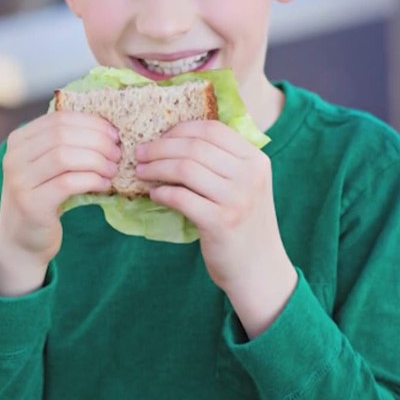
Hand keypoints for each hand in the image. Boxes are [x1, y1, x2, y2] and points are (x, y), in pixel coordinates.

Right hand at [0, 111, 120, 296]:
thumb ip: (62, 145)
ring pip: (64, 156)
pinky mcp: (31, 204)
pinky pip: (68, 183)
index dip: (90, 123)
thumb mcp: (45, 166)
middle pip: (62, 134)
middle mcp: (13, 157)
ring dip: (96, 161)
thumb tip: (106, 127)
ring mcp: (19, 181)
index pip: (58, 118)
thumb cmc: (42, 198)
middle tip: (117, 153)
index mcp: (18, 141)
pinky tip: (104, 185)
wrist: (21, 240)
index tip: (113, 134)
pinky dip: (92, 180)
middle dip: (97, 141)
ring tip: (112, 169)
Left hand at [135, 120, 296, 337]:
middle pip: (194, 146)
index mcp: (256, 160)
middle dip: (159, 147)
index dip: (180, 129)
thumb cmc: (244, 224)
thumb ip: (221, 163)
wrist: (260, 270)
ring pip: (185, 168)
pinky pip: (181, 197)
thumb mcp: (244, 186)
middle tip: (139, 154)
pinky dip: (162, 192)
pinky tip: (154, 194)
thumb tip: (171, 139)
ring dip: (155, 168)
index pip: (212, 129)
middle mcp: (250, 175)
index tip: (159, 137)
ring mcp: (237, 199)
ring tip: (141, 172)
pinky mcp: (221, 222)